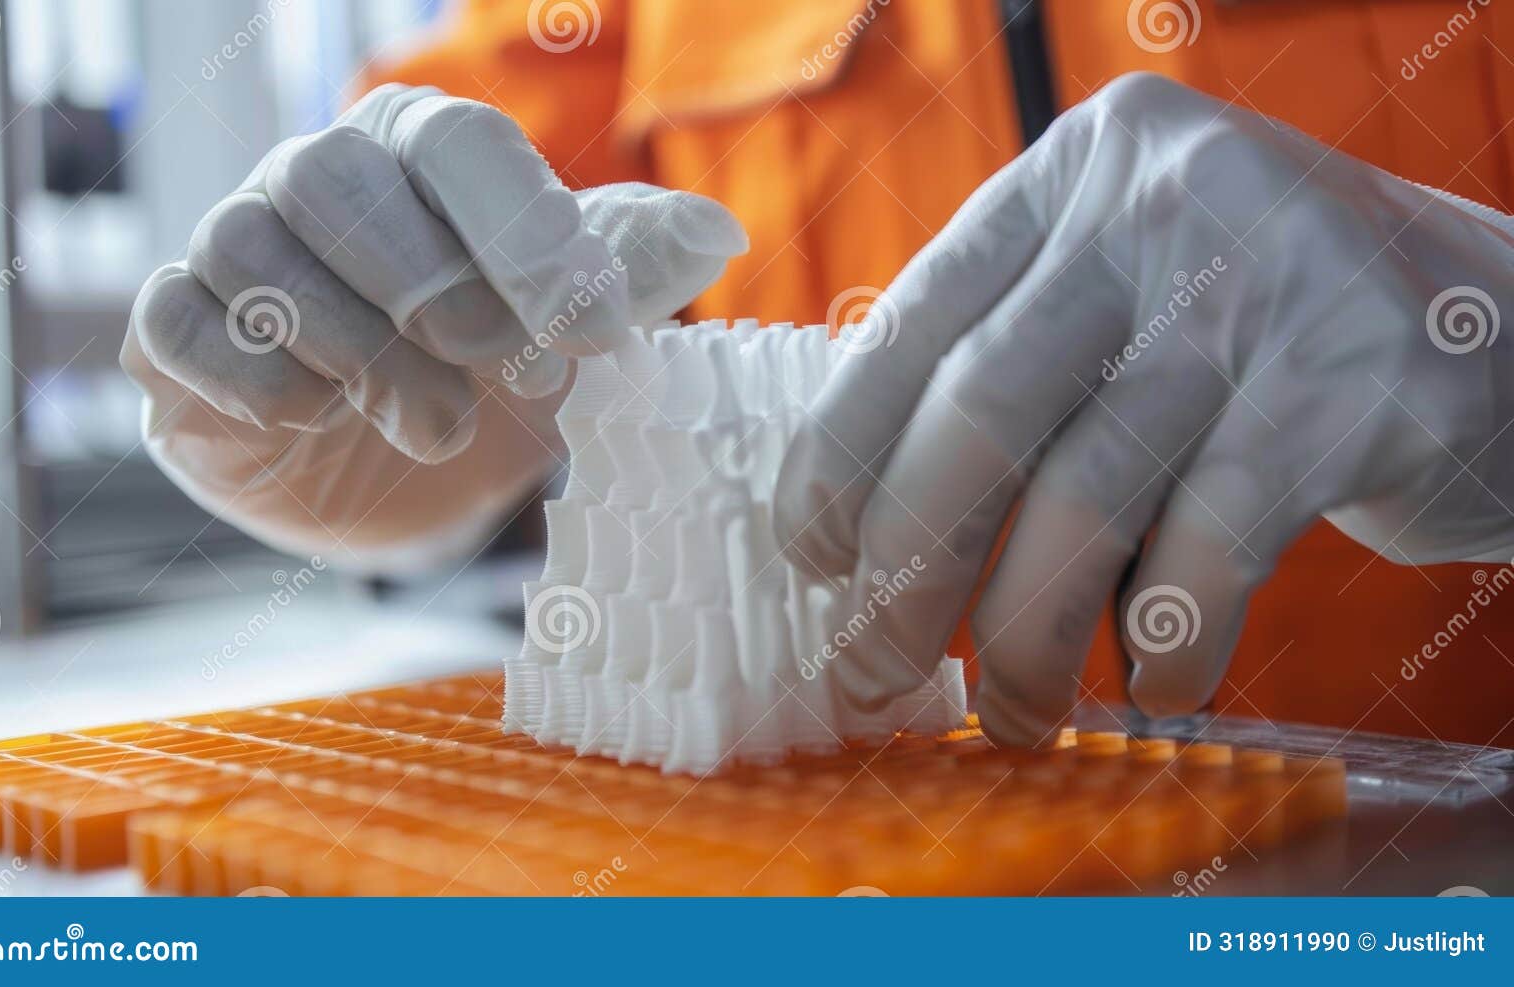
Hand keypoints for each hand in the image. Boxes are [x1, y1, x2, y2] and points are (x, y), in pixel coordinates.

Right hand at [123, 84, 745, 566]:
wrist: (404, 467)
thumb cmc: (498, 369)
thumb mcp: (576, 323)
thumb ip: (636, 272)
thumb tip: (718, 235)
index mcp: (421, 150)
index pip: (458, 144)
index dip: (525, 233)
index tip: (590, 333)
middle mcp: (317, 176)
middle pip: (330, 175)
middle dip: (422, 279)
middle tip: (490, 365)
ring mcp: (235, 245)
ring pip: (248, 246)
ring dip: (349, 344)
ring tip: (435, 426)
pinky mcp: (177, 329)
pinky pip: (178, 324)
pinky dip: (248, 376)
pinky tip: (314, 417)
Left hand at [774, 73, 1513, 744]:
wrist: (1503, 334)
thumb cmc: (1265, 343)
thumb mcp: (1131, 299)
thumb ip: (1016, 370)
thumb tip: (868, 540)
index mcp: (1075, 169)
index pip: (913, 323)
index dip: (841, 457)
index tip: (813, 560)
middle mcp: (1159, 199)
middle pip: (980, 414)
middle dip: (908, 572)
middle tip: (876, 674)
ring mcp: (1266, 280)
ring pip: (1086, 499)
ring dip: (1027, 638)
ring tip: (1018, 713)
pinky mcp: (1356, 381)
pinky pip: (1207, 553)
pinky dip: (1163, 642)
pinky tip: (1154, 680)